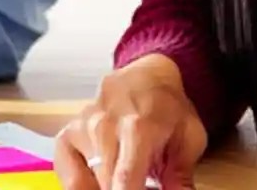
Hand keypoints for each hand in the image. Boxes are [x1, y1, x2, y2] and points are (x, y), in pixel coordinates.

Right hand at [55, 54, 206, 189]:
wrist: (145, 77)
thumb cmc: (168, 108)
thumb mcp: (189, 138)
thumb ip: (181, 175)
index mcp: (138, 127)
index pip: (126, 179)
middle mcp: (103, 126)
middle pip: (106, 184)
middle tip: (143, 184)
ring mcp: (82, 129)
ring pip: (87, 184)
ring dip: (106, 186)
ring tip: (126, 180)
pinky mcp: (67, 135)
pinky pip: (69, 178)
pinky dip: (85, 186)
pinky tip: (102, 180)